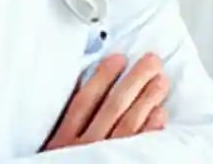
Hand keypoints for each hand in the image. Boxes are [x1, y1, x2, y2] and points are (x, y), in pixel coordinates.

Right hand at [42, 53, 170, 150]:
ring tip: (161, 81)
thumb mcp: (51, 149)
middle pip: (113, 107)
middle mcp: (83, 150)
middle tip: (151, 61)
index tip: (118, 59)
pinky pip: (140, 147)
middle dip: (134, 80)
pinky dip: (152, 128)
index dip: (102, 77)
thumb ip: (67, 122)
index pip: (85, 100)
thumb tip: (79, 85)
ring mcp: (103, 159)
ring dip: (148, 98)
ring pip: (130, 123)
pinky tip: (161, 112)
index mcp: (61, 142)